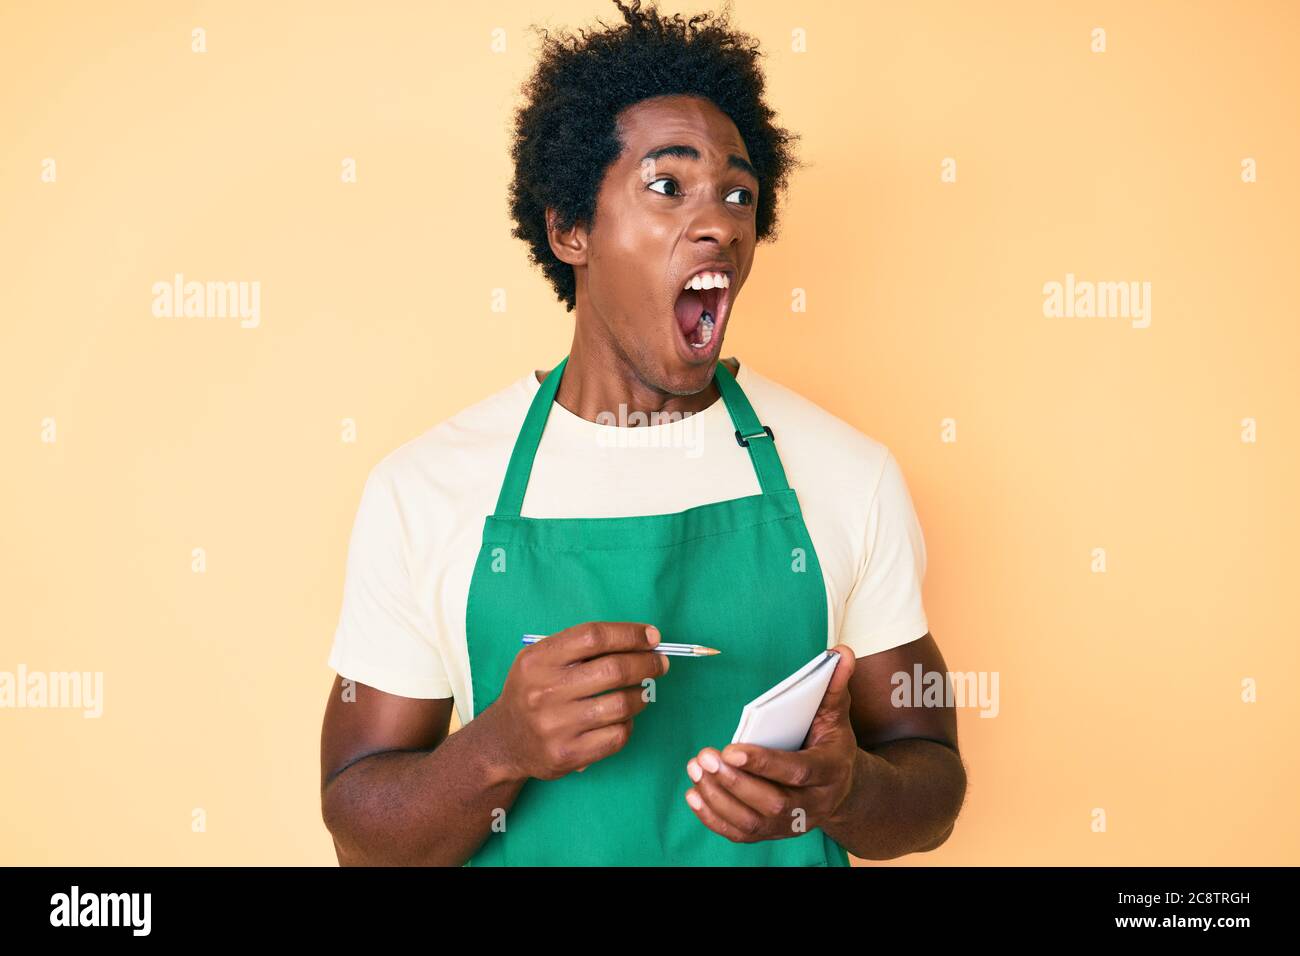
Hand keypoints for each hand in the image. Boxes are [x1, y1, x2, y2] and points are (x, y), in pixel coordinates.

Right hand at [487, 621, 669, 781]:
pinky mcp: (567, 755)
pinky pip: (617, 736)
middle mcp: (544, 692)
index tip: (652, 636)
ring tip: (644, 691)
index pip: (593, 637)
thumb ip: (580, 647)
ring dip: (642, 695)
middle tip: (660, 663)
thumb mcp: (540, 660)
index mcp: (537, 661)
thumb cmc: (534, 691)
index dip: (629, 634)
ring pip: (621, 704)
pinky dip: (629, 723)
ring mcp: (555, 726)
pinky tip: (625, 717)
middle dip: (647, 664)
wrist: (505, 741)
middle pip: (613, 669)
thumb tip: (641, 640)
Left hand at [684, 644, 857, 840]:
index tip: (732, 748)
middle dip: (735, 781)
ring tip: (697, 768)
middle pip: (772, 802)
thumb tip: (841, 652)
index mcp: (829, 772)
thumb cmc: (830, 744)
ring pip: (753, 822)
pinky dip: (714, 818)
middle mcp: (813, 804)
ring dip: (719, 797)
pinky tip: (695, 793)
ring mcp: (791, 824)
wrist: (842, 789)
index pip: (797, 771)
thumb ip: (835, 686)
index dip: (765, 763)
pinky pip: (740, 834)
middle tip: (706, 755)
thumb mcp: (836, 715)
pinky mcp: (772, 833)